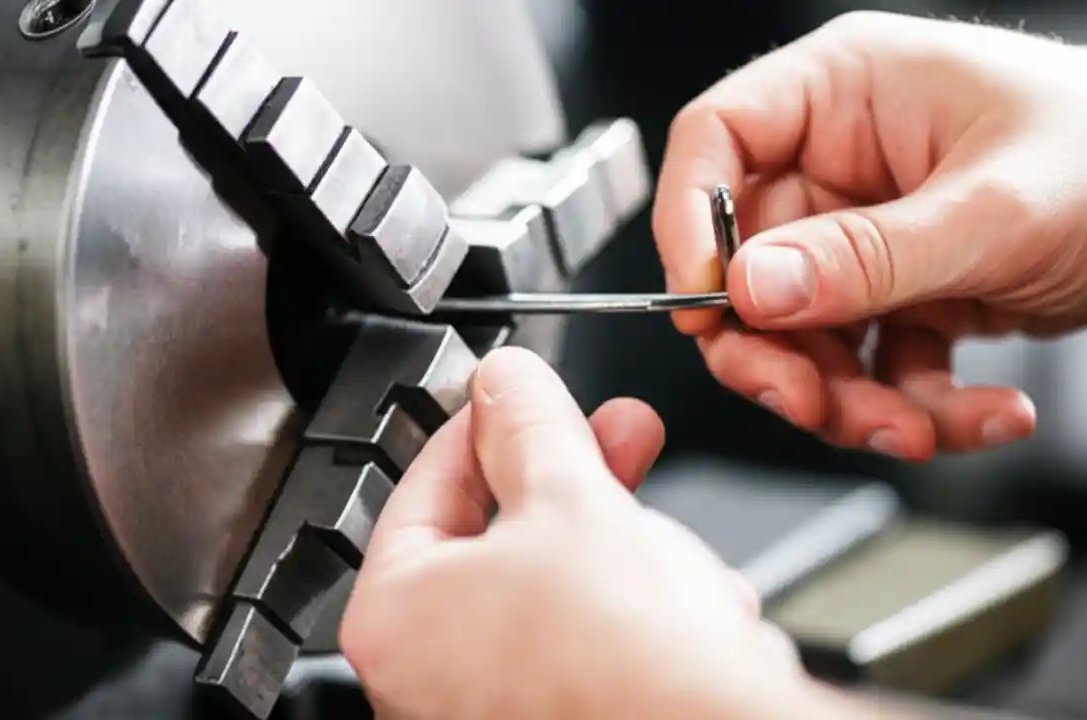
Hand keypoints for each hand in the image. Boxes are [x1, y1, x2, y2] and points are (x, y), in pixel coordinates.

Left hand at [340, 348, 816, 719]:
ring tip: (672, 541)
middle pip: (496, 536)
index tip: (522, 398)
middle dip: (573, 480)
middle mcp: (425, 680)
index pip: (425, 487)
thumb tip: (507, 383)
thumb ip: (527, 422)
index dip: (487, 424)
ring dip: (621, 548)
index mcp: (395, 621)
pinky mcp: (557, 719)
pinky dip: (637, 612)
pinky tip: (690, 600)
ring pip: (555, 587)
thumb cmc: (627, 663)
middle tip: (612, 436)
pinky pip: (589, 642)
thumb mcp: (570, 495)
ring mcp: (489, 709)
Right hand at [654, 11, 1086, 458]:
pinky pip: (867, 364)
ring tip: (920, 427)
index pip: (716, 139)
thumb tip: (752, 289)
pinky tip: (980, 414)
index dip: (691, 224)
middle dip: (777, 349)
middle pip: (748, 263)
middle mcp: (841, 160)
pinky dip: (913, 406)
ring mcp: (868, 232)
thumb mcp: (993, 209)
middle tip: (807, 401)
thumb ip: (866, 257)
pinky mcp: (901, 293)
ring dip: (851, 399)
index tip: (707, 304)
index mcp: (845, 91)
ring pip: (802, 333)